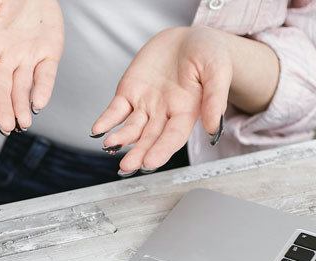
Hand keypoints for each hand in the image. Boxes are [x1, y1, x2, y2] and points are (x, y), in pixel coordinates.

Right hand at [0, 0, 63, 134]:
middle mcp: (4, 56)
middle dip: (1, 110)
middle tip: (6, 128)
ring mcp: (26, 56)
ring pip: (21, 89)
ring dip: (20, 108)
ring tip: (22, 125)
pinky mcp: (48, 53)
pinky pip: (45, 76)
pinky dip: (42, 90)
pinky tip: (38, 105)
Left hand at [91, 26, 231, 173]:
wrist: (189, 38)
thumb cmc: (209, 54)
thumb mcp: (218, 70)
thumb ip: (215, 98)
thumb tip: (213, 128)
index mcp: (188, 111)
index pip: (173, 137)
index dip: (162, 150)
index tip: (150, 162)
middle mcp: (165, 113)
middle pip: (150, 138)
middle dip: (138, 152)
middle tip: (127, 166)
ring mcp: (145, 104)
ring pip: (131, 128)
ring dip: (121, 138)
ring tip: (110, 145)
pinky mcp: (129, 92)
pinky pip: (115, 110)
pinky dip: (106, 120)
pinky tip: (97, 130)